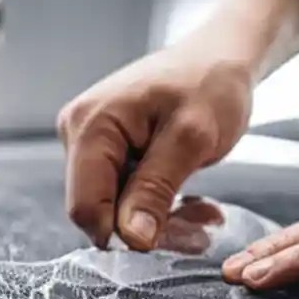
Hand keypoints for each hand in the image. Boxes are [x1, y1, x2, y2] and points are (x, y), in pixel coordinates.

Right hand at [56, 28, 256, 249]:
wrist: (220, 57)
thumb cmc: (210, 84)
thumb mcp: (191, 138)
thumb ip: (155, 188)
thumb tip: (131, 238)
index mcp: (90, 124)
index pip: (84, 206)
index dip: (121, 234)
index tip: (167, 240)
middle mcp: (79, 132)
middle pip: (97, 209)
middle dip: (144, 227)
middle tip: (198, 228)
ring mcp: (91, 142)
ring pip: (114, 207)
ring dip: (157, 218)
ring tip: (202, 213)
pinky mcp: (108, 151)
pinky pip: (124, 195)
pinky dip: (157, 205)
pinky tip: (188, 201)